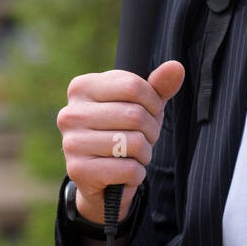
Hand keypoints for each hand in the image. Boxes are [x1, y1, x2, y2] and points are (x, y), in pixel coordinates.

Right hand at [57, 61, 184, 222]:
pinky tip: (124, 172)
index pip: (133, 86)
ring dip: (144, 153)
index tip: (150, 113)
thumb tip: (176, 67)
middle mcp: (70, 113)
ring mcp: (71, 142)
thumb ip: (159, 85)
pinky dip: (137, 174)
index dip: (153, 103)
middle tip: (143, 138)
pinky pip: (128, 169)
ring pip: (134, 142)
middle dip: (151, 131)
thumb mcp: (144, 104)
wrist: (102, 178)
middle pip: (135, 115)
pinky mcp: (78, 171)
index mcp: (82, 87)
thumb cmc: (124, 130)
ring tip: (132, 154)